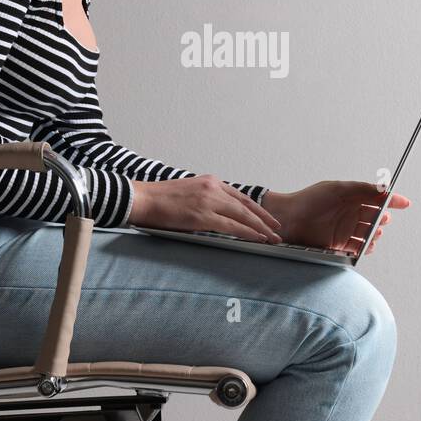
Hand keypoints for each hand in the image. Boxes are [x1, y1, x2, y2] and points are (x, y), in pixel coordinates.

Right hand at [128, 175, 283, 242]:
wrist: (143, 198)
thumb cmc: (161, 199)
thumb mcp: (189, 193)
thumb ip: (206, 201)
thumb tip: (217, 216)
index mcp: (211, 182)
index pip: (241, 196)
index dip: (256, 209)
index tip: (267, 218)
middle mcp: (213, 188)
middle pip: (246, 205)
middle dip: (264, 219)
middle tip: (278, 229)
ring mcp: (209, 201)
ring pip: (243, 215)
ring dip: (260, 228)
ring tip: (273, 238)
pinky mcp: (202, 215)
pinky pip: (231, 225)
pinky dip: (247, 232)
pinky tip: (257, 238)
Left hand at [262, 180, 410, 256]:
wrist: (289, 220)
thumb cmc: (310, 200)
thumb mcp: (338, 189)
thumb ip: (363, 189)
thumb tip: (385, 188)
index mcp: (352, 197)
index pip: (378, 198)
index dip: (393, 200)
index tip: (405, 203)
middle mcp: (351, 213)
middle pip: (375, 217)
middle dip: (382, 218)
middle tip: (381, 218)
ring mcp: (346, 229)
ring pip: (369, 233)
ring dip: (375, 234)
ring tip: (373, 232)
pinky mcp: (339, 245)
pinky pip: (359, 247)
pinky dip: (366, 247)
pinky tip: (367, 245)